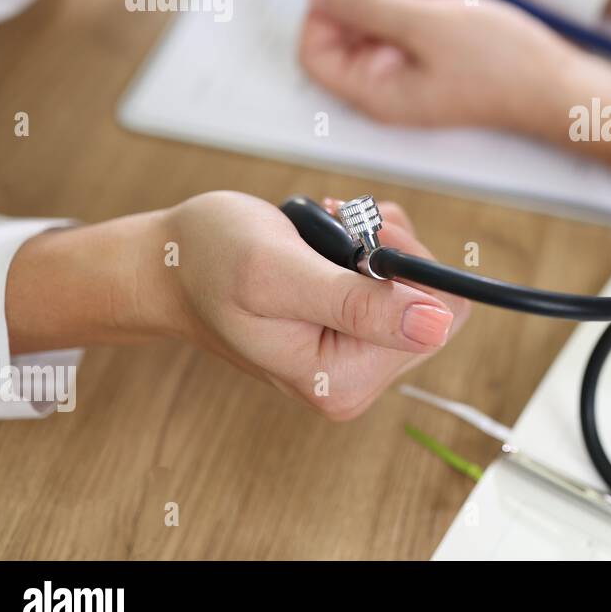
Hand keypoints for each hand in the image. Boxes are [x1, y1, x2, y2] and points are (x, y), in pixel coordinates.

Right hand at [6, 191, 469, 419]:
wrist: (168, 264)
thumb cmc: (208, 263)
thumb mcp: (279, 274)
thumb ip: (357, 304)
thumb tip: (436, 325)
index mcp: (342, 381)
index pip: (442, 317)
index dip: (409, 263)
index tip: (359, 239)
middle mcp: (355, 379)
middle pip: (434, 301)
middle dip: (392, 251)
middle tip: (339, 230)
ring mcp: (354, 357)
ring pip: (416, 285)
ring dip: (379, 243)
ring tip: (327, 233)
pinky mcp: (351, 331)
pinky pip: (396, 280)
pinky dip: (371, 244)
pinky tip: (331, 239)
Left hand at [300, 0, 584, 134]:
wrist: (557, 84)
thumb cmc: (499, 62)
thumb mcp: (426, 22)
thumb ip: (365, 6)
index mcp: (376, 91)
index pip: (314, 53)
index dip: (323, 12)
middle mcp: (387, 90)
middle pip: (344, 36)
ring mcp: (412, 77)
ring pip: (376, 27)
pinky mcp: (434, 64)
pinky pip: (406, 31)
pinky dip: (416, 8)